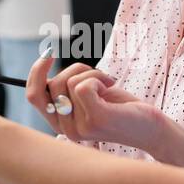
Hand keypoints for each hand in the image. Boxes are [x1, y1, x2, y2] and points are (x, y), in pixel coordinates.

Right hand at [26, 55, 160, 150]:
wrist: (150, 128)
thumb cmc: (121, 109)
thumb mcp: (88, 97)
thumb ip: (66, 90)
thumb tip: (43, 67)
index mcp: (60, 125)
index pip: (33, 96)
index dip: (36, 71)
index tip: (49, 53)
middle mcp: (66, 130)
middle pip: (51, 85)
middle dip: (74, 70)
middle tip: (96, 75)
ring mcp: (80, 127)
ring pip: (69, 82)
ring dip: (92, 74)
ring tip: (107, 84)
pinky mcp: (96, 119)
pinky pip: (82, 85)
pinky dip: (98, 78)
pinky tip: (111, 87)